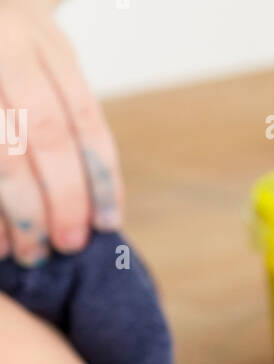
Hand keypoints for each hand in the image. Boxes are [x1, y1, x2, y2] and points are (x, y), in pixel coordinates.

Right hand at [0, 0, 122, 263]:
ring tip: (28, 252)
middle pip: (44, 136)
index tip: (106, 225)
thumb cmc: (8, 50)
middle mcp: (4, 46)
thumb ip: (66, 114)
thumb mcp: (44, 59)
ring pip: (2, 154)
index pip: (83, 120)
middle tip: (69, 244)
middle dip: (62, 200)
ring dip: (18, 212)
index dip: (100, 178)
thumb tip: (94, 205)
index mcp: (42, 43)